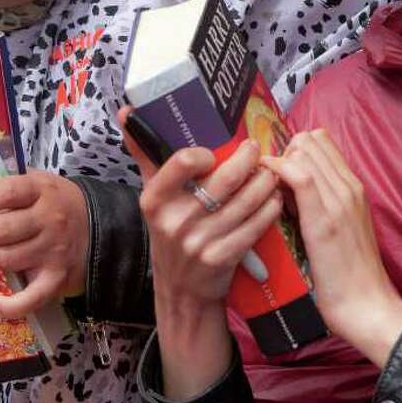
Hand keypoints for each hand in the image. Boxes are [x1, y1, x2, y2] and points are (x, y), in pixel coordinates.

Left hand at [0, 169, 88, 318]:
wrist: (102, 227)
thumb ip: (8, 188)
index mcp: (41, 189)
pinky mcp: (57, 277)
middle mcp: (50, 218)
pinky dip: (10, 305)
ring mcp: (54, 250)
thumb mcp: (39, 184)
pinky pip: (30, 297)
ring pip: (5, 260)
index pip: (5, 192)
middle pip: (0, 230)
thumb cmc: (58, 204)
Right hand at [119, 108, 281, 399]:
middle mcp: (174, 222)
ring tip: (271, 172)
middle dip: (248, 160)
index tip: (216, 151)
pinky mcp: (223, 259)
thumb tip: (126, 111)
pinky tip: (275, 199)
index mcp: (154, 201)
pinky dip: (270, 208)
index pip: (179, 163)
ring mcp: (199, 243)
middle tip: (257, 150)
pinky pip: (255, 226)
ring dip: (265, 182)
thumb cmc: (170, 231)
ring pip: (245, 201)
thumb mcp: (153, 196)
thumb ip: (145, 153)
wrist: (182, 291)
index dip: (203, 153)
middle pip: (223, 180)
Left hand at [262, 129, 401, 368]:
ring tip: (266, 187)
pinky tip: (266, 181)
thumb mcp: (338, 229)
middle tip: (269, 180)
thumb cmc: (349, 275)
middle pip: (311, 140)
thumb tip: (287, 188)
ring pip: (304, 152)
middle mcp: (350, 187)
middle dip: (284, 151)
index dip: (295, 149)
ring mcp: (340, 201)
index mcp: (355, 188)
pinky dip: (278, 170)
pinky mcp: (325, 220)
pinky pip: (299, 176)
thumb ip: (319, 204)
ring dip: (278, 161)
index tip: (279, 170)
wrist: (368, 307)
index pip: (322, 141)